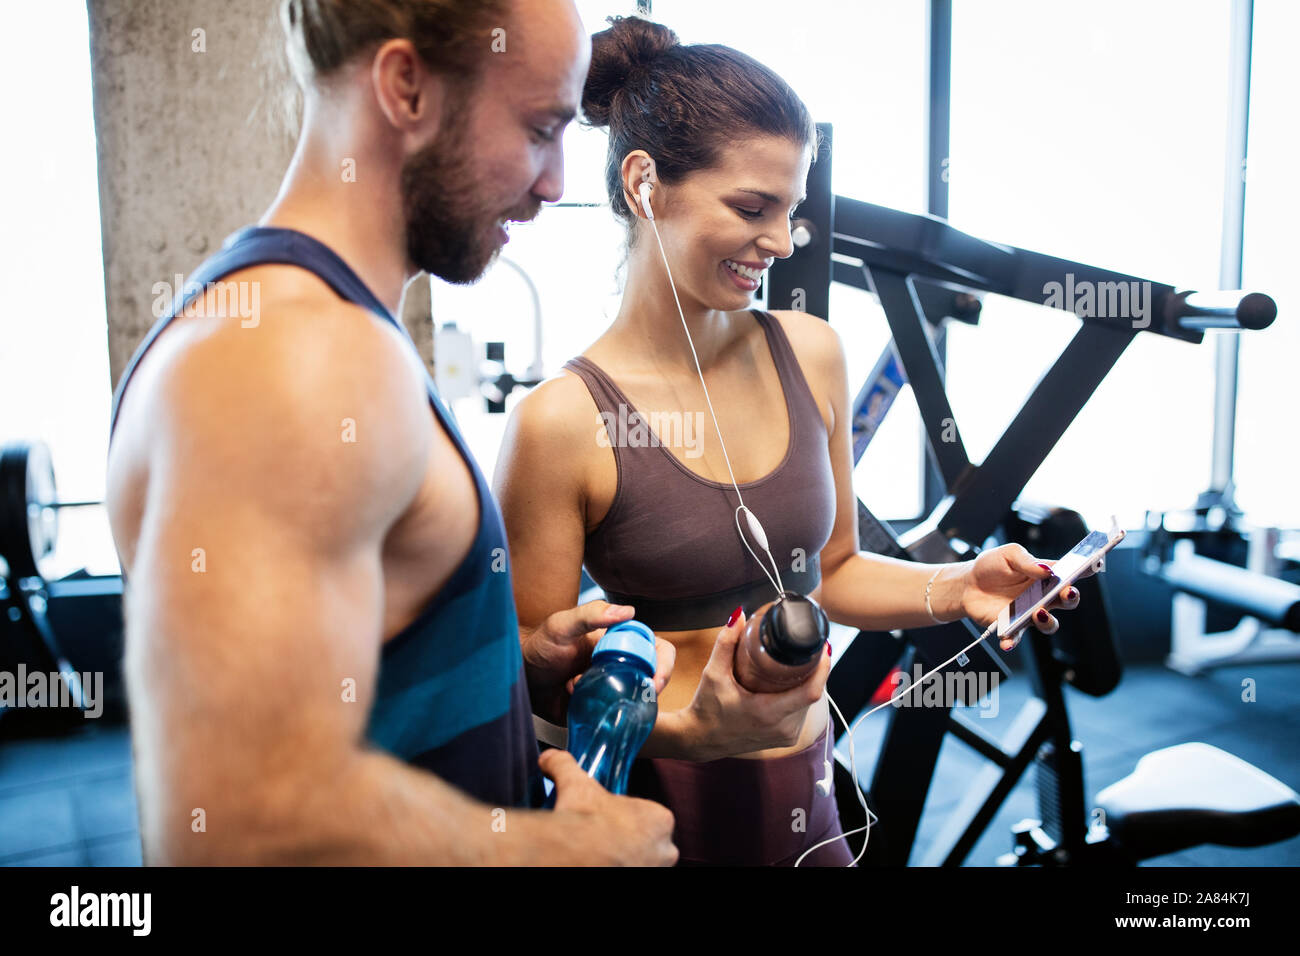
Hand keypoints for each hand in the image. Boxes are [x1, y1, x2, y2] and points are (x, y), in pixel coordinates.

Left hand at [522, 600, 675, 724]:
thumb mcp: (562, 625)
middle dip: (644, 691)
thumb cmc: (540, 645)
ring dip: (615, 701)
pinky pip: (615, 719)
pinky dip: (601, 715)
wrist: (519, 675)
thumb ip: (591, 614)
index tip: (655, 681)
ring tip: (581, 690)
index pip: (658, 650)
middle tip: (625, 696)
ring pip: (635, 702)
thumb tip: (629, 611)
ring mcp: (612, 689)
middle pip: (653, 680)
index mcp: (620, 642)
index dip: (664, 665)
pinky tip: (576, 702)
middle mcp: (622, 665)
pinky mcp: (599, 710)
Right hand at [538, 749, 677, 865]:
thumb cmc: (585, 822)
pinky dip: (618, 868)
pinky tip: (598, 863)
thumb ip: (565, 765)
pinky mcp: (643, 882)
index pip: (648, 817)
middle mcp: (665, 850)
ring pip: (642, 863)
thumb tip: (549, 757)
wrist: (575, 856)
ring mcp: (654, 871)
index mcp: (660, 819)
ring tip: (599, 854)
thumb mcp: (575, 783)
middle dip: (629, 842)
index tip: (608, 821)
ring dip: (625, 859)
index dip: (626, 818)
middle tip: (603, 840)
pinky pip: (630, 871)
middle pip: (648, 843)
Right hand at [662, 610, 831, 761]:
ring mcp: (786, 736)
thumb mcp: (713, 674)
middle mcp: (782, 728)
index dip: (823, 669)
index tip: (823, 647)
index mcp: (768, 713)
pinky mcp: (785, 739)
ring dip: (808, 683)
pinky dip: (801, 697)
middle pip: (813, 694)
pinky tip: (793, 682)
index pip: (811, 692)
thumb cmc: (707, 708)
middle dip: (814, 670)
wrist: (700, 740)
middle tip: (810, 647)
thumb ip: (725, 643)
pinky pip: (802, 713)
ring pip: (809, 704)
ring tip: (802, 661)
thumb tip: (739, 615)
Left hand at [956, 544, 1084, 649]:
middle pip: (1066, 600)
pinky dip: (1013, 641)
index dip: (1086, 569)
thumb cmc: (992, 566)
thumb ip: (1026, 560)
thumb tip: (1046, 570)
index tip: (1094, 564)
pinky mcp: (1012, 626)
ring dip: (1048, 621)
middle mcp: (1042, 596)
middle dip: (1070, 597)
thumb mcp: (1008, 554)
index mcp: (1046, 576)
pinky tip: (1007, 641)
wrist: (968, 584)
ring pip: (1049, 623)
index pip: (1071, 573)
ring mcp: (1029, 613)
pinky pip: (1016, 638)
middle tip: (1066, 591)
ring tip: (1038, 612)